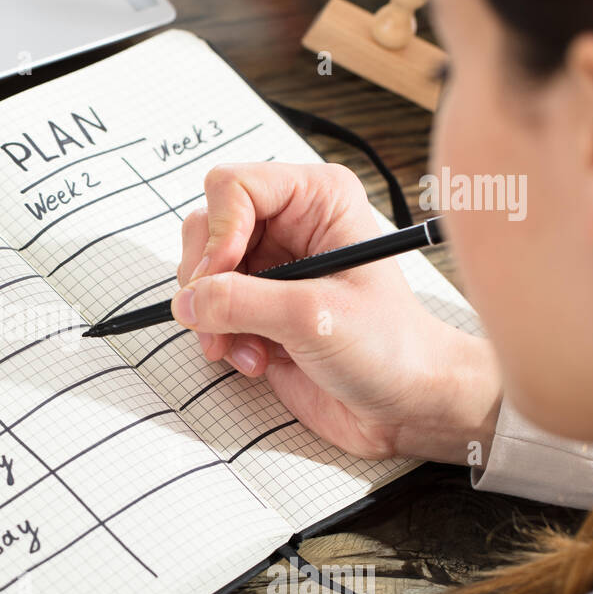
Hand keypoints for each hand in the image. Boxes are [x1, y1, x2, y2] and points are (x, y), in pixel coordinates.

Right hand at [172, 163, 500, 463]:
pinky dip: (219, 337)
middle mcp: (289, 225)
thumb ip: (241, 302)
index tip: (220, 278)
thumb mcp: (313, 318)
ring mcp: (270, 266)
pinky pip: (207, 308)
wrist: (405, 406)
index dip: (219, 232)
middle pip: (206, 227)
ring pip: (201, 271)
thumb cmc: (390, 349)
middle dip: (207, 280)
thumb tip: (187, 301)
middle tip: (220, 319)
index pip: (233, 187)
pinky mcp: (257, 306)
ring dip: (212, 316)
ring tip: (248, 348)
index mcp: (317, 199)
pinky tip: (255, 359)